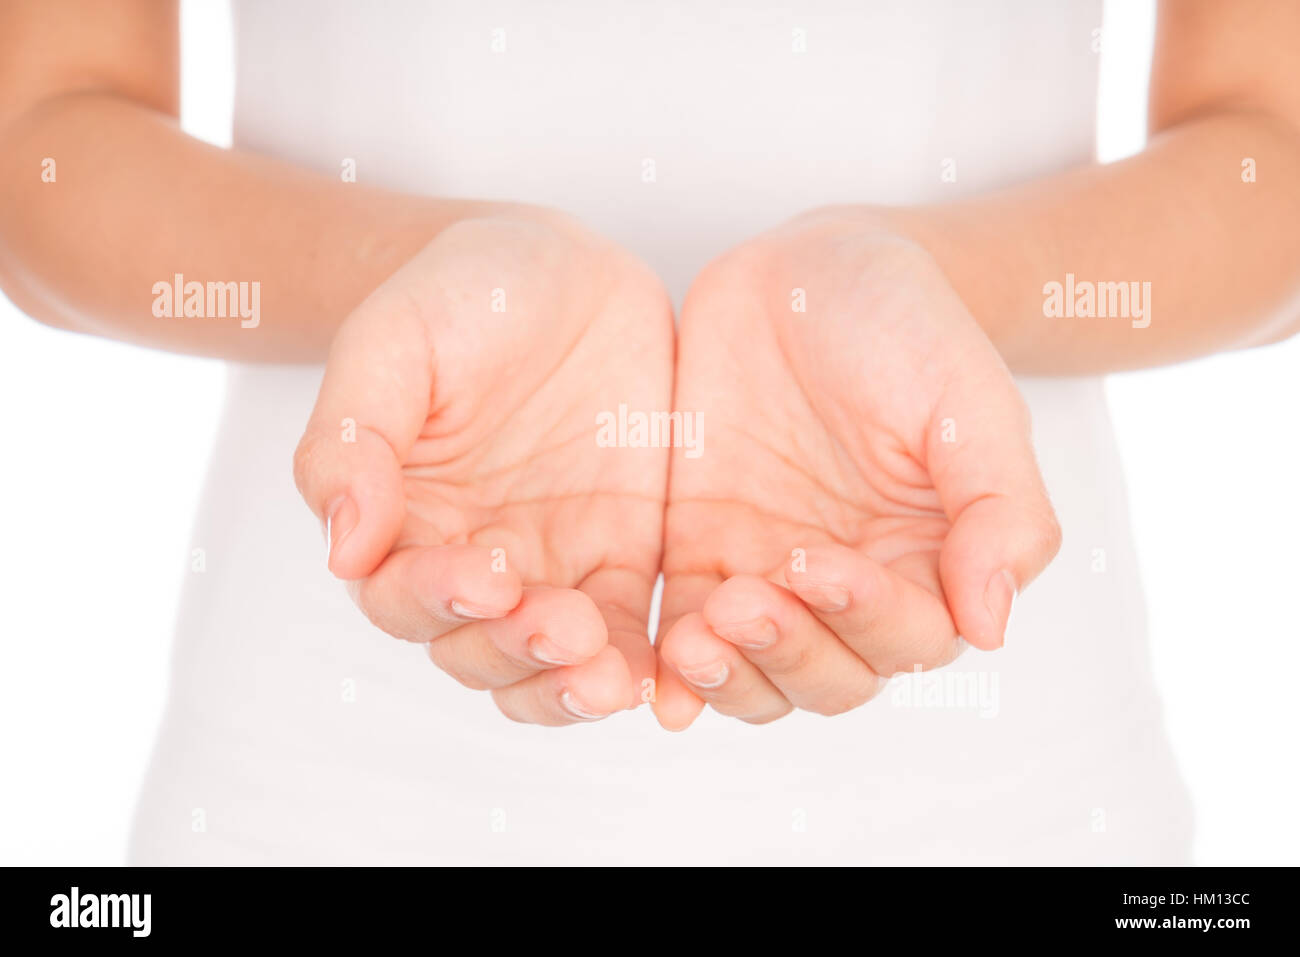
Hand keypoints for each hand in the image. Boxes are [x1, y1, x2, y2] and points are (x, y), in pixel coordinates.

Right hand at [294, 210, 672, 724]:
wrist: (553, 269)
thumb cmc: (455, 297)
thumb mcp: (390, 342)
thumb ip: (353, 440)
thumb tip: (342, 549)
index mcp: (402, 522)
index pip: (402, 596)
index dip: (437, 600)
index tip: (487, 578)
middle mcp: (471, 562)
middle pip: (477, 651)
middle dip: (516, 654)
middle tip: (564, 630)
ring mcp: (550, 568)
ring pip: (551, 663)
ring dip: (575, 683)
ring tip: (612, 679)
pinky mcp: (621, 560)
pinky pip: (629, 632)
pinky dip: (643, 663)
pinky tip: (666, 674)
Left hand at [653, 208, 1060, 728]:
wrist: (816, 269)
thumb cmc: (909, 326)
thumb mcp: (971, 403)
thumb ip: (1001, 511)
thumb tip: (994, 624)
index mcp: (925, 562)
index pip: (905, 638)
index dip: (865, 620)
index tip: (823, 563)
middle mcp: (846, 585)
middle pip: (826, 676)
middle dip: (787, 657)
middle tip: (746, 606)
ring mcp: (767, 572)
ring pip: (753, 670)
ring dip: (727, 675)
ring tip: (694, 643)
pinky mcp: (697, 550)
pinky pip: (681, 625)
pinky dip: (667, 663)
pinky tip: (651, 670)